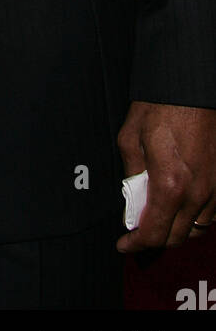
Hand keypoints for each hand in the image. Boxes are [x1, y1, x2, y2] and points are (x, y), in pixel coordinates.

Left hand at [117, 100, 215, 250]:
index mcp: (170, 185)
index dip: (137, 244)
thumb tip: (133, 197)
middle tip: (139, 231)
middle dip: (156, 239)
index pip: (155, 233)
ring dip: (178, 228)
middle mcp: (198, 193)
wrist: (190, 86)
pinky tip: (182, 203)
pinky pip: (212, 212)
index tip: (125, 244)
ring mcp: (215, 187)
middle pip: (178, 236)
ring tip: (160, 217)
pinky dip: (196, 215)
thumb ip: (131, 174)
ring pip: (198, 227)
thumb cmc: (160, 106)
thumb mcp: (131, 138)